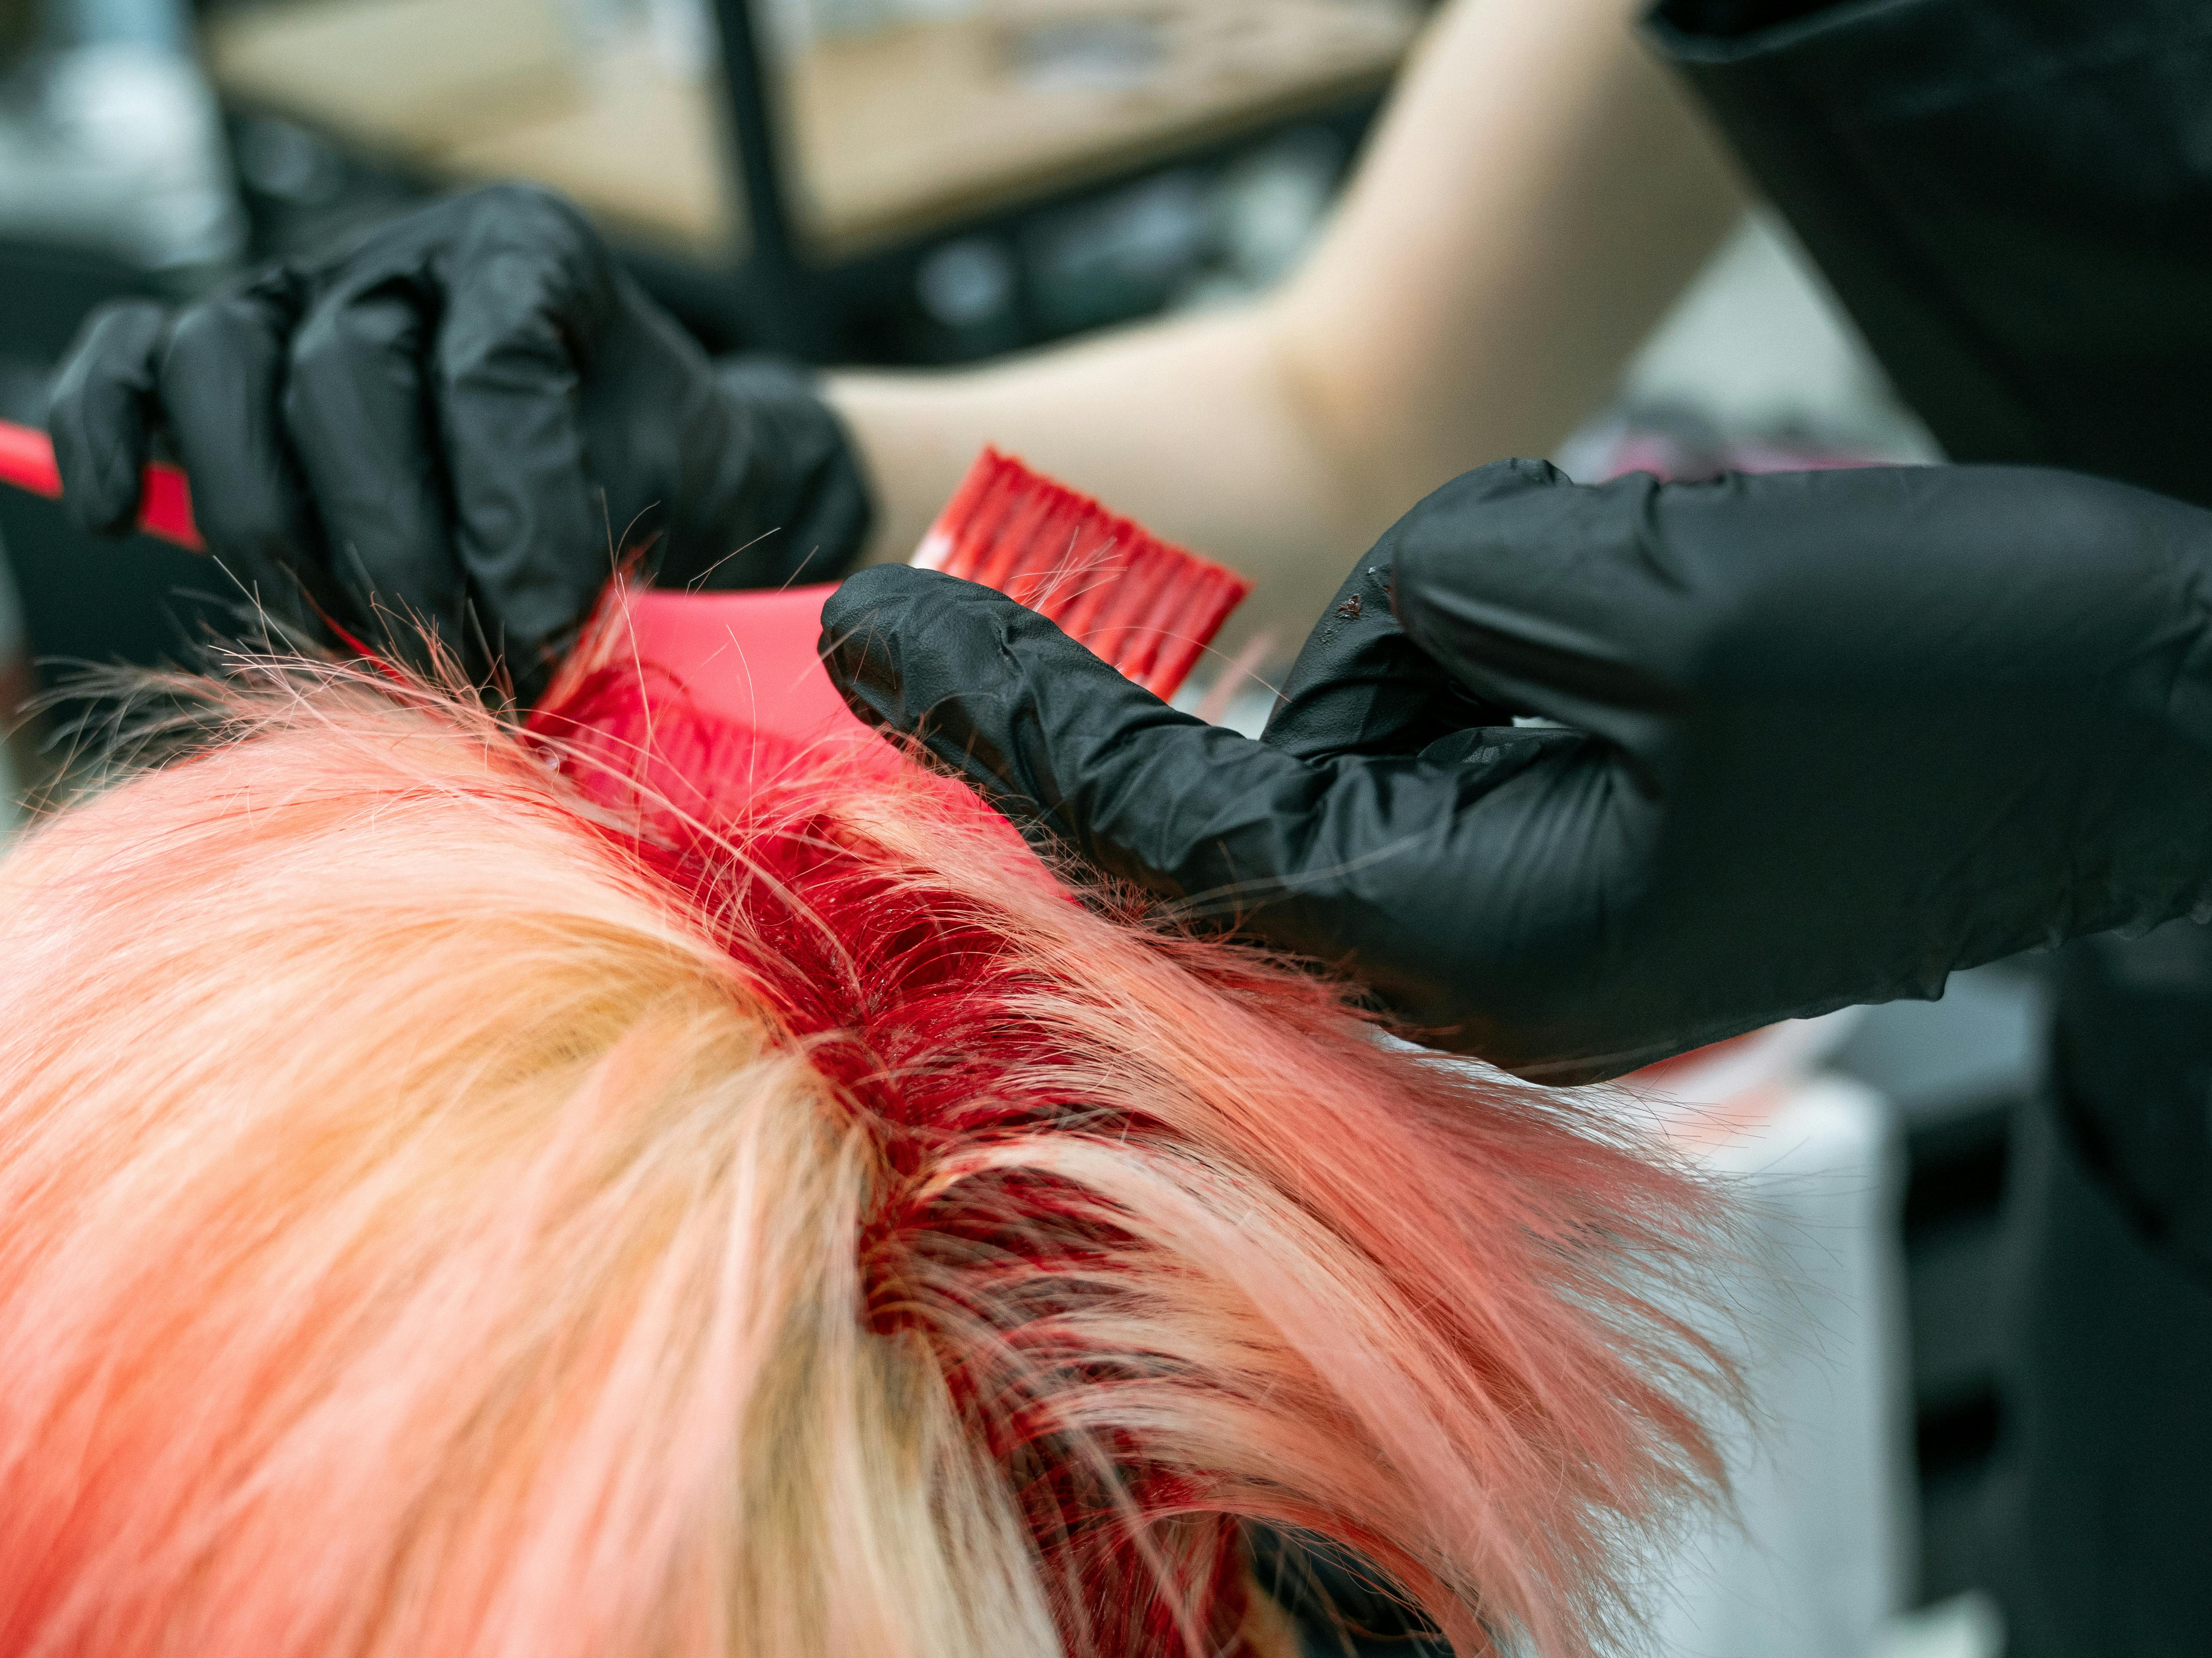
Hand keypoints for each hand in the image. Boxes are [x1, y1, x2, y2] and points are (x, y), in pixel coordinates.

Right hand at [49, 184, 872, 703]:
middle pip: (344, 384)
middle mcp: (399, 261)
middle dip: (396, 557)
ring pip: (222, 374)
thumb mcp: (668, 509)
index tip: (548, 641)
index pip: (490, 375)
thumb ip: (592, 562)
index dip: (514, 524)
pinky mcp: (219, 354)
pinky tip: (111, 522)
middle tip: (454, 669)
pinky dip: (100, 437)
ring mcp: (294, 293)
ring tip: (348, 640)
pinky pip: (125, 365)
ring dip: (273, 531)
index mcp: (526, 257)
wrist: (640, 478)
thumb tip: (514, 671)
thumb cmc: (647, 493)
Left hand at [821, 460, 2211, 1081]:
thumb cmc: (1928, 679)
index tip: (873, 631)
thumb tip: (1365, 667)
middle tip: (1235, 611)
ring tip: (1643, 608)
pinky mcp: (1569, 871)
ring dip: (1441, 644)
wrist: (2134, 720)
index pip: (1164, 838)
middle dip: (1227, 693)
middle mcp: (1476, 966)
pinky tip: (1630, 630)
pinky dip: (1478, 667)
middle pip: (1251, 804)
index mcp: (1474, 937)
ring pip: (1362, 747)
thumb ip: (1438, 623)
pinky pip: (1442, 751)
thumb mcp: (1633, 599)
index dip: (1007, 727)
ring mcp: (1524, 929)